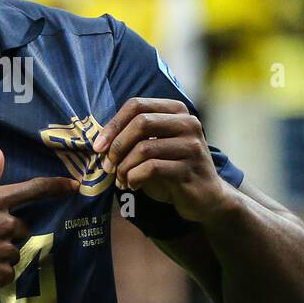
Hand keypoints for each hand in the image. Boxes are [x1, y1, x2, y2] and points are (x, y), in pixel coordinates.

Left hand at [93, 98, 228, 223]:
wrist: (205, 197)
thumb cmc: (172, 169)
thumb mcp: (154, 147)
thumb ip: (134, 137)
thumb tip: (99, 140)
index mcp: (176, 110)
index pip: (136, 105)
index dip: (113, 125)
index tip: (98, 146)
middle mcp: (188, 123)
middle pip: (141, 122)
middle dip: (117, 146)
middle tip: (107, 165)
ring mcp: (192, 145)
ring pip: (144, 148)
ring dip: (124, 167)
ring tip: (121, 180)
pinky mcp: (191, 169)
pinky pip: (152, 168)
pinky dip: (134, 178)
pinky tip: (133, 186)